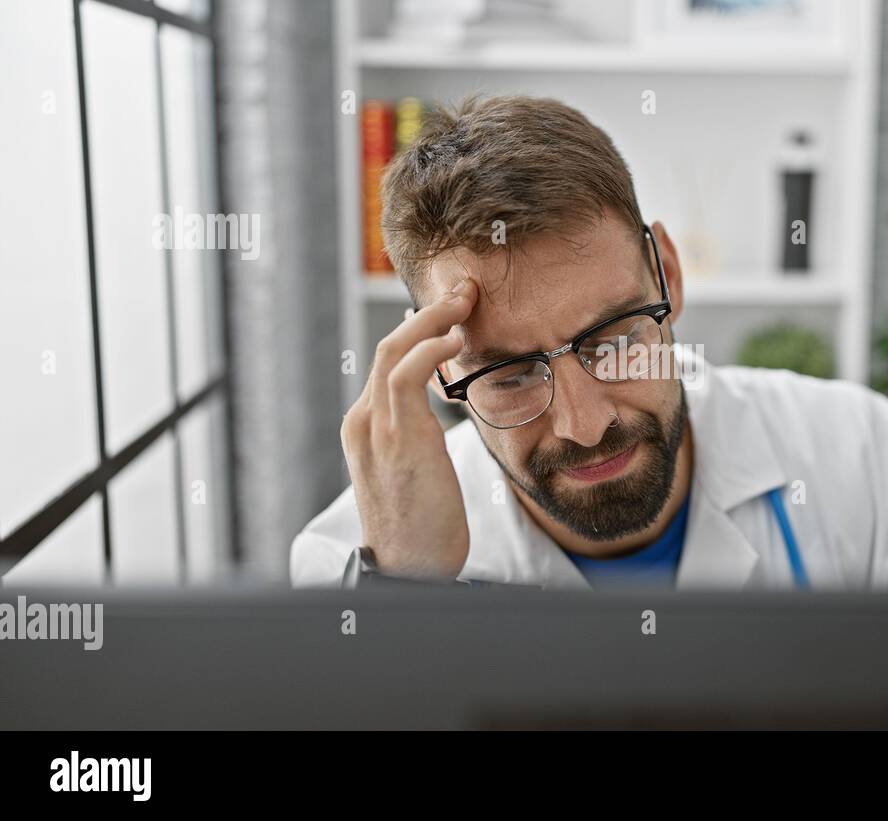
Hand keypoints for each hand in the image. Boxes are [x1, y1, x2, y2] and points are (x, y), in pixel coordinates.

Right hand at [340, 278, 477, 580]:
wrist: (411, 570)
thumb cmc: (424, 527)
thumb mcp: (421, 471)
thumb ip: (424, 435)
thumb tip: (445, 415)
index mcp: (367, 426)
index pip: (388, 361)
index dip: (421, 329)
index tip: (453, 311)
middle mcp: (363, 420)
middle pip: (387, 345)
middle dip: (428, 311)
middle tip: (466, 288)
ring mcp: (375, 429)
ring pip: (393, 351)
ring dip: (432, 318)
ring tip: (466, 298)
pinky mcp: (396, 440)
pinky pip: (405, 378)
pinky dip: (429, 350)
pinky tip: (456, 338)